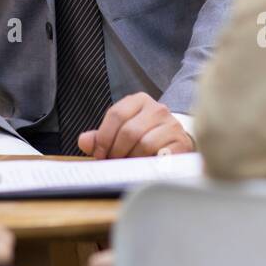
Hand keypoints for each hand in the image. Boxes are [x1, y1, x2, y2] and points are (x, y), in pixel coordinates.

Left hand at [78, 93, 195, 158]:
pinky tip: (145, 165)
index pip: (116, 114)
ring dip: (132, 159)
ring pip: (144, 143)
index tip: (99, 153)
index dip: (103, 137)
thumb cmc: (143, 136)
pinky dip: (149, 163)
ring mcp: (171, 125)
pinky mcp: (181, 142)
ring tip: (129, 164)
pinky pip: (161, 155)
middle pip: (128, 131)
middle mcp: (157, 108)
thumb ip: (100, 136)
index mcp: (139, 100)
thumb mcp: (121, 131)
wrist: (174, 141)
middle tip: (113, 162)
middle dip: (116, 151)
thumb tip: (84, 141)